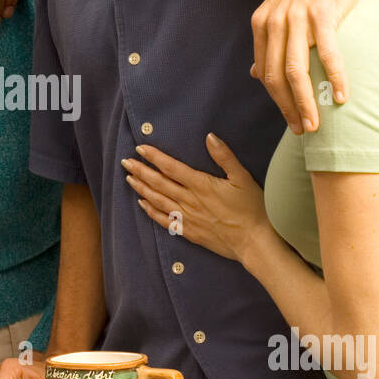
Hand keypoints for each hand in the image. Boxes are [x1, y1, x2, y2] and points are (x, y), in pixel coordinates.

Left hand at [123, 136, 266, 263]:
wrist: (254, 242)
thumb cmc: (252, 208)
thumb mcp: (242, 178)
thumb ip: (224, 156)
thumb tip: (209, 136)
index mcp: (201, 185)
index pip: (171, 167)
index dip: (154, 157)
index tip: (139, 149)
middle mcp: (189, 200)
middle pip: (159, 183)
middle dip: (140, 171)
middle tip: (125, 162)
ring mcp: (187, 217)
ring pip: (158, 201)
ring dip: (142, 189)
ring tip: (129, 179)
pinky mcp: (189, 232)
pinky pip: (164, 220)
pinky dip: (151, 211)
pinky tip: (143, 204)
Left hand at [252, 0, 365, 132]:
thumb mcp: (282, 11)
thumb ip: (268, 43)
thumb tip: (254, 74)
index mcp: (261, 22)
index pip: (264, 72)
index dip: (276, 102)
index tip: (291, 120)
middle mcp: (274, 20)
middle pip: (276, 77)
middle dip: (288, 109)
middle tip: (303, 130)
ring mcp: (297, 16)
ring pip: (296, 71)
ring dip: (306, 102)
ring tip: (316, 124)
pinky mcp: (322, 13)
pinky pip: (327, 54)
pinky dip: (334, 78)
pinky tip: (341, 97)